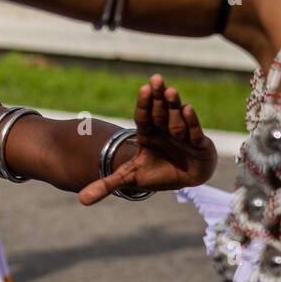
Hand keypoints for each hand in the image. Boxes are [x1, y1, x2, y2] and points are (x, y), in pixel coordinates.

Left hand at [78, 75, 216, 204]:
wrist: (180, 179)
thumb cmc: (154, 173)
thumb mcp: (128, 178)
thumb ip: (106, 185)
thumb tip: (81, 201)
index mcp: (147, 134)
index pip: (143, 116)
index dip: (144, 103)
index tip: (143, 88)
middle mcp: (164, 130)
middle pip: (160, 112)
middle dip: (158, 97)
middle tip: (156, 80)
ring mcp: (181, 135)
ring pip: (176, 118)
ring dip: (174, 105)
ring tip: (170, 91)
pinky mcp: (199, 144)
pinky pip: (194, 131)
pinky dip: (192, 121)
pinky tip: (188, 108)